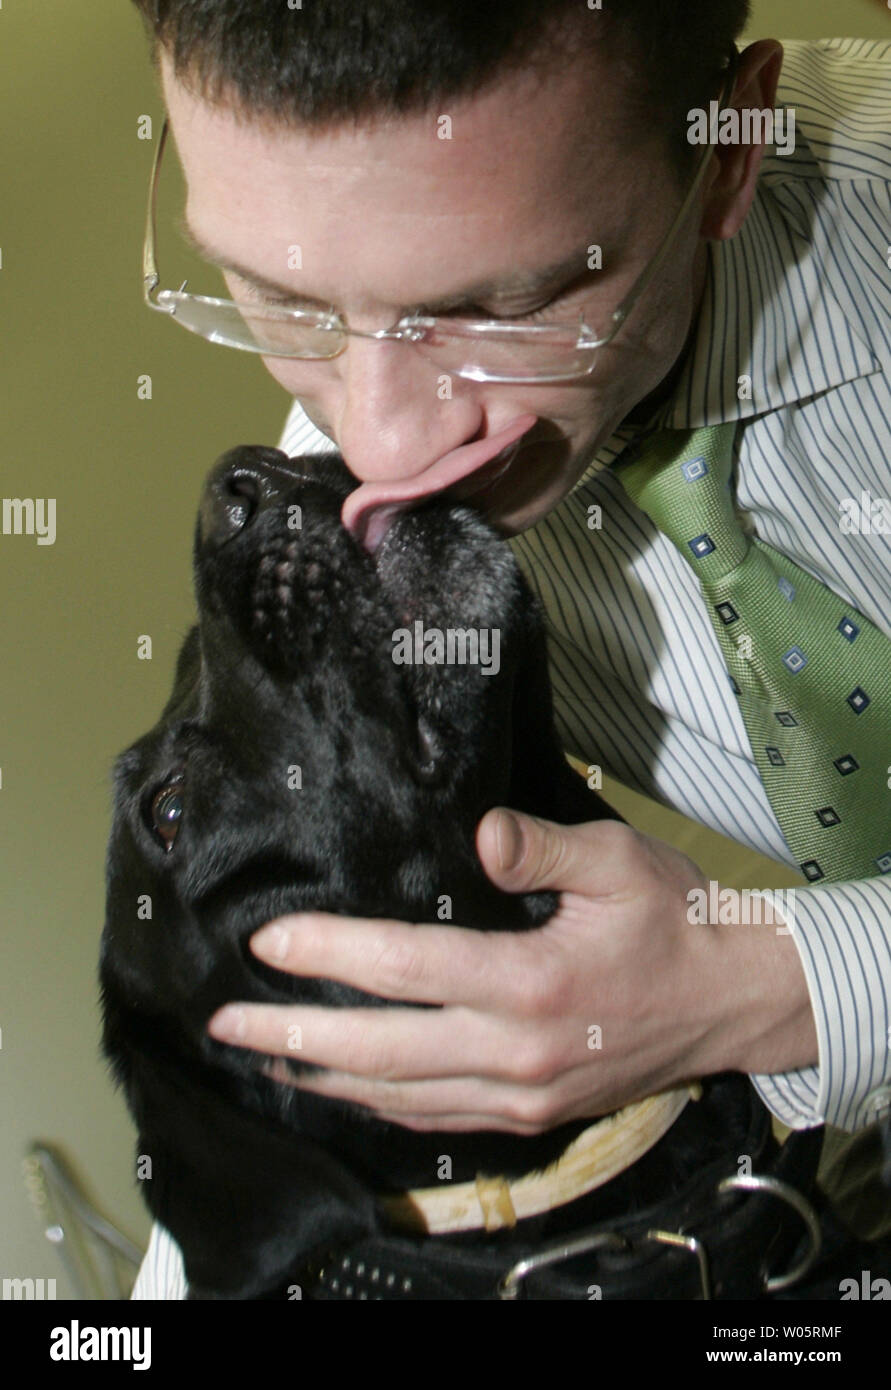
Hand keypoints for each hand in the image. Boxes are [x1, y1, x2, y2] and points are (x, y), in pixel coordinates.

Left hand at [206, 809, 816, 1132]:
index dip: (329, 954)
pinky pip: (434, 1117)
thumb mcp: (617, 860)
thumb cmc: (673, 919)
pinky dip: (377, 1107)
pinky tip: (343, 1090)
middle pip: (378, 1053)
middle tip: (224, 1024)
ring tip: (263, 1059)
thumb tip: (480, 833)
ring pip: (398, 1098)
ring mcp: (519, 1095)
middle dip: (292, 1037)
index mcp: (530, 984)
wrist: (731, 1002)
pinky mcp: (529, 1115)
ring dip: (323, 1080)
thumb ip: (541, 847)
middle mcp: (514, 1053)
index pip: (405, 968)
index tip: (267, 941)